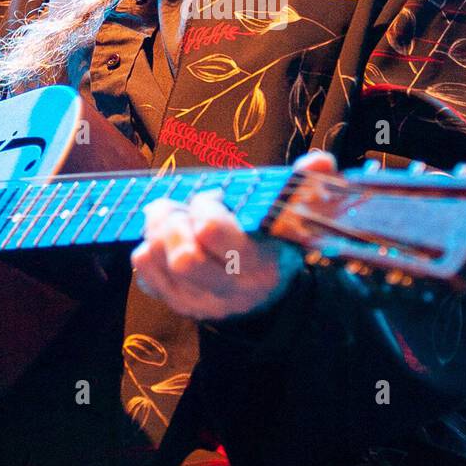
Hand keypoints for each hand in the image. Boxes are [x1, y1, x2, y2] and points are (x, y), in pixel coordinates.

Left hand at [130, 149, 336, 320]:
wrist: (266, 296)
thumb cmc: (273, 243)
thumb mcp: (291, 219)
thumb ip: (304, 188)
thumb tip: (320, 162)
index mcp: (259, 264)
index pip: (214, 233)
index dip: (205, 207)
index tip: (211, 198)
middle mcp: (229, 289)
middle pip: (184, 259)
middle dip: (172, 222)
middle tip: (177, 207)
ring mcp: (200, 302)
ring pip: (160, 262)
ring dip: (156, 230)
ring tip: (168, 217)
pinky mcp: (178, 304)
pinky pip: (145, 273)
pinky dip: (147, 249)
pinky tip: (163, 240)